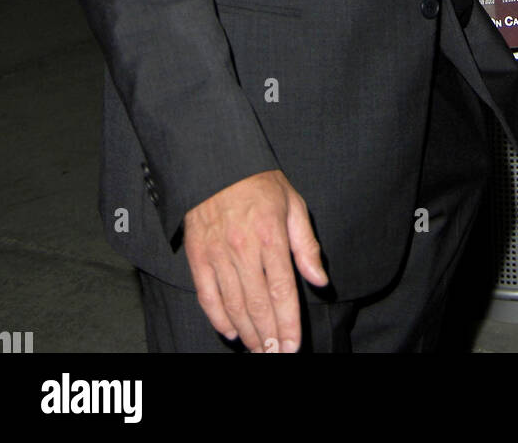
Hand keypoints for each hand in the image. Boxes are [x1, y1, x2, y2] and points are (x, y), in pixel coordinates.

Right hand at [183, 168, 328, 352]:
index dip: (288, 324)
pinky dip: (218, 318)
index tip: (293, 346)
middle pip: (257, 305)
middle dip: (269, 337)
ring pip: (233, 305)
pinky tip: (230, 332)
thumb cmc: (259, 182)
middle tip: (276, 355)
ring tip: (258, 349)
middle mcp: (243, 249)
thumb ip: (306, 245)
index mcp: (270, 236)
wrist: (216, 161)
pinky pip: (207, 295)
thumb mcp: (293, 204)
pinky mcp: (197, 255)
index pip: (282, 291)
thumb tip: (320, 280)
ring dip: (247, 333)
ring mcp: (217, 254)